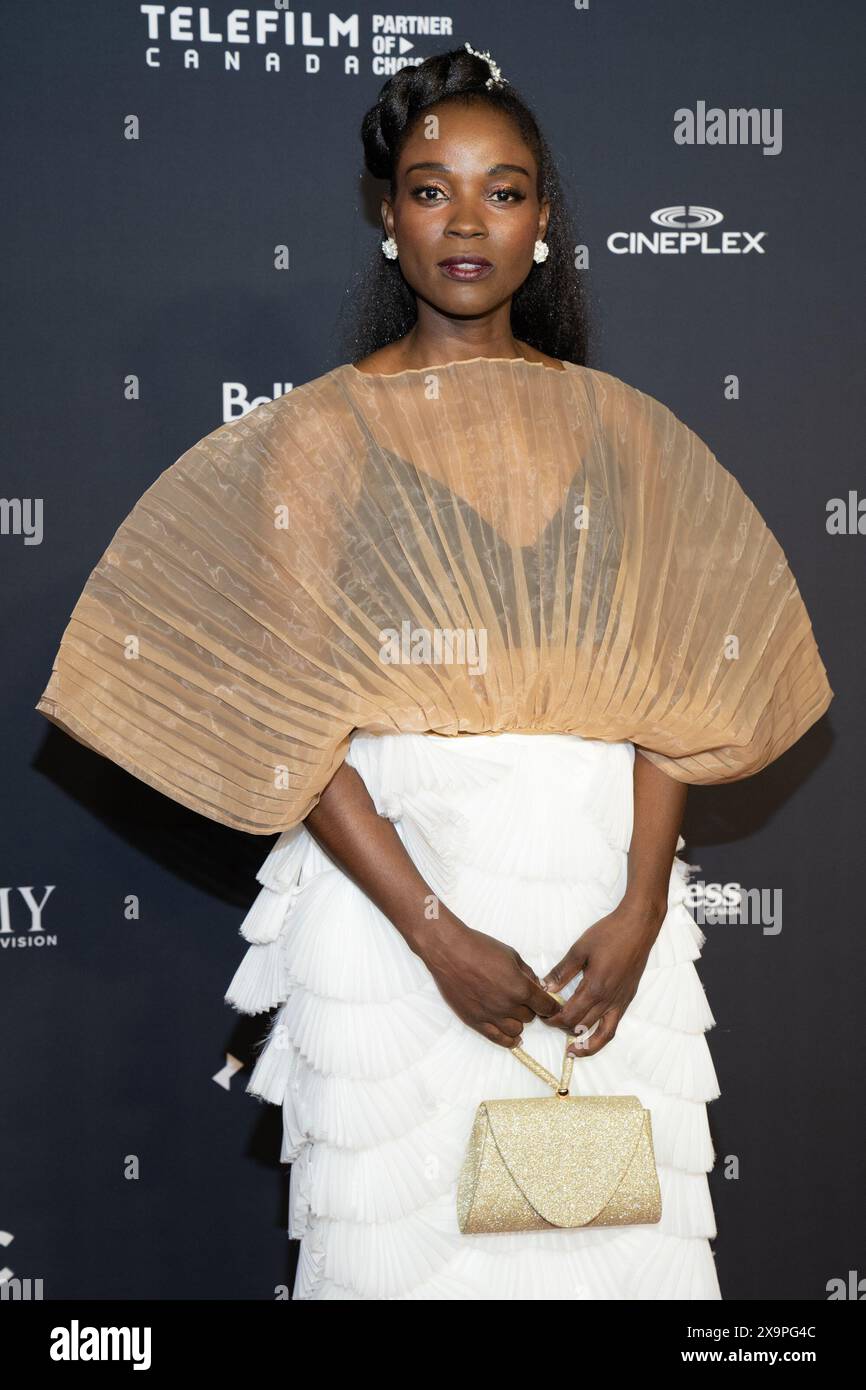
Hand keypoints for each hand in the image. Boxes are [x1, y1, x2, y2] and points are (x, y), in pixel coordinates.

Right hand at [417, 914, 559, 1048]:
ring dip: (518, 1022)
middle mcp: (507, 1006)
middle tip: (522, 998)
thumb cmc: (480, 948)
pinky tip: (513, 1039)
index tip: (551, 1006)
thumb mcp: (511, 955)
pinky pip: (497, 1039)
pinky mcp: (475, 1021)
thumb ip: (528, 973)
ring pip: (516, 1030)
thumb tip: (537, 986)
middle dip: (530, 1008)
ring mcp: (490, 1016)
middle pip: (530, 1018)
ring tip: (512, 1011)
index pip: (546, 1006)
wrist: (449, 952)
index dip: (551, 1006)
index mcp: (520, 987)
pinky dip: (508, 1040)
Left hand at [540, 900, 665, 1057]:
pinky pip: (614, 1025)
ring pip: (602, 1034)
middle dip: (563, 1028)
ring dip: (586, 1043)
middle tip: (549, 1023)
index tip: (542, 1016)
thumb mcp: (579, 950)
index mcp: (594, 988)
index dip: (553, 1020)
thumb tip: (545, 986)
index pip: (569, 1015)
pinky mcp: (627, 999)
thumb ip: (562, 971)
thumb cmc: (609, 934)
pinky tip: (592, 1034)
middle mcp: (609, 1000)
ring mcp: (620, 1002)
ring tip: (573, 1049)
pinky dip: (602, 1035)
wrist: (638, 927)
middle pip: (582, 1026)